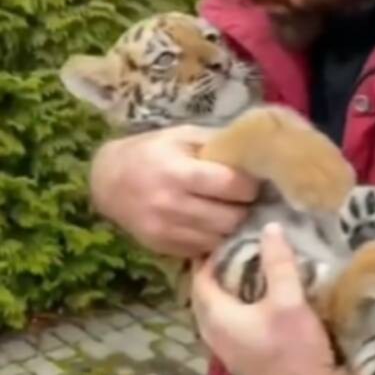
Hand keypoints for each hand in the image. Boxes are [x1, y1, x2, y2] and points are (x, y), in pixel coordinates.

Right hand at [89, 125, 258, 256]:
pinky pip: (202, 249)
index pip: (232, 186)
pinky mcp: (161, 247)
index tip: (253, 179)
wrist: (107, 180)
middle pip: (231, 217)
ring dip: (232, 226)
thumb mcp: (183, 135)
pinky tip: (214, 224)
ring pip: (220, 238)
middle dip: (245, 208)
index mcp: (178, 172)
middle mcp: (170, 205)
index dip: (250, 184)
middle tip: (246, 199)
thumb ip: (219, 143)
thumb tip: (258, 151)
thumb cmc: (152, 152)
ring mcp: (165, 230)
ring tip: (232, 210)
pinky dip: (214, 238)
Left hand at [192, 223, 337, 374]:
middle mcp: (213, 330)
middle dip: (222, 266)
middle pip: (207, 291)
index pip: (199, 276)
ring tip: (258, 263)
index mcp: (215, 315)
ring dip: (234, 283)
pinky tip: (266, 291)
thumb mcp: (289, 301)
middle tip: (246, 243)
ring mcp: (227, 343)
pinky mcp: (243, 349)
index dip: (212, 253)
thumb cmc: (291, 349)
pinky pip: (233, 316)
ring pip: (220, 305)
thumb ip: (279, 264)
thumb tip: (270, 227)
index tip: (234, 232)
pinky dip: (243, 299)